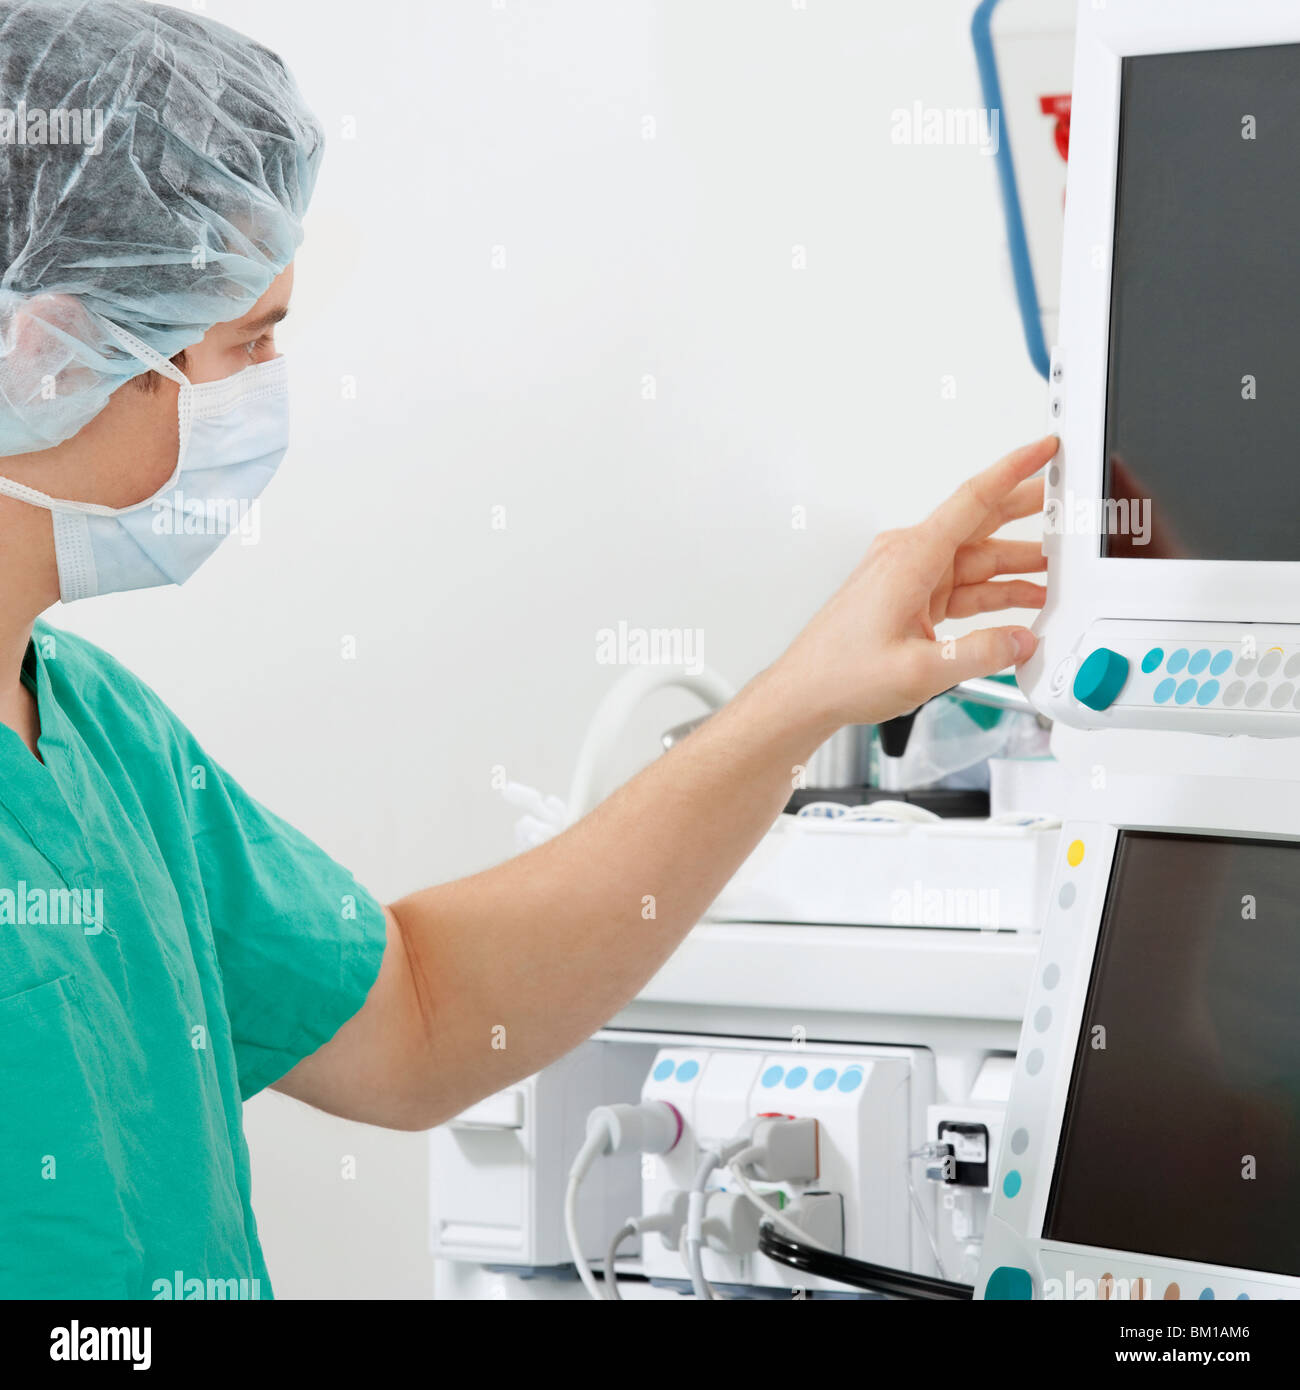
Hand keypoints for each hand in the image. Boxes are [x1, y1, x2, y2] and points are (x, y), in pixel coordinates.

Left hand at [774, 434, 1054, 730]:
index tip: (1043, 449)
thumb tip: (1021, 641)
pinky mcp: (910, 597)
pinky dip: (993, 591)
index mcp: (911, 558)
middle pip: (980, 523)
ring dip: (1016, 563)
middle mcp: (909, 558)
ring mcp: (909, 577)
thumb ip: (981, 654)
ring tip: (1059, 566)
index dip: (1014, 469)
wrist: (806, 692)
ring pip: (976, 558)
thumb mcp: (921, 671)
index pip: (973, 499)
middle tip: (1068, 499)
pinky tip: (1022, 600)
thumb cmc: (841, 673)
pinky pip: (962, 585)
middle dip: (1028, 511)